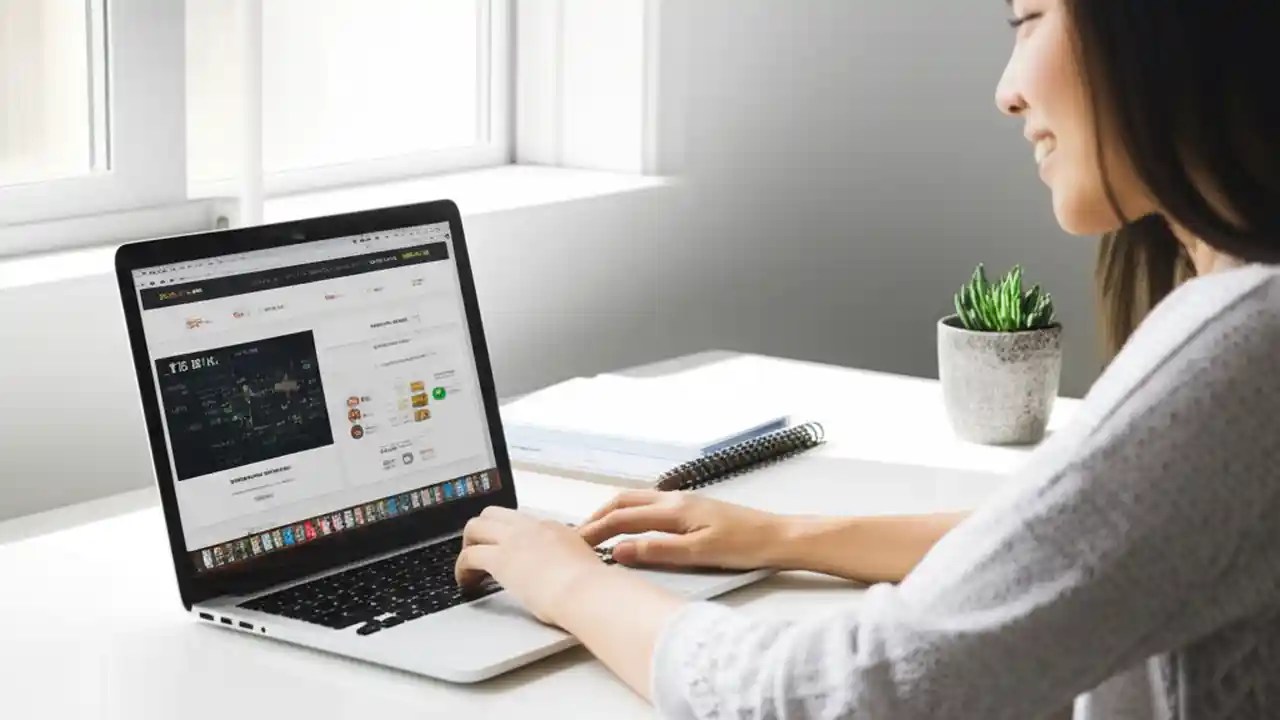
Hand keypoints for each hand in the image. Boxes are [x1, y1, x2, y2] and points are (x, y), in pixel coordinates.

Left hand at [454, 506, 606, 624]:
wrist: (586, 591)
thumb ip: (572, 560)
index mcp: (551, 528)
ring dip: (467, 546)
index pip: (520, 522)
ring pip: (475, 527)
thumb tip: (569, 569)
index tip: (504, 550)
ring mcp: (514, 540)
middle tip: (479, 553)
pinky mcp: (500, 559)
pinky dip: (462, 569)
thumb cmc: (590, 586)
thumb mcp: (584, 563)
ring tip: (468, 569)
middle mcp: (530, 528)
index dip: (507, 536)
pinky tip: (466, 583)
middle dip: (481, 531)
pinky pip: (468, 556)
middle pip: (492, 514)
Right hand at [578, 490, 787, 569]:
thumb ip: (657, 551)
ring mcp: (685, 500)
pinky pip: (651, 504)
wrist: (778, 536)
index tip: (576, 543)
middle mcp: (675, 499)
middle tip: (579, 535)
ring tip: (599, 530)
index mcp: (674, 509)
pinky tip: (633, 525)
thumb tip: (620, 549)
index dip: (596, 530)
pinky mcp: (694, 507)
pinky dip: (632, 512)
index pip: (623, 516)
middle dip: (599, 515)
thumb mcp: (698, 554)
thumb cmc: (744, 546)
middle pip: (625, 500)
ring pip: (638, 499)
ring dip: (615, 511)